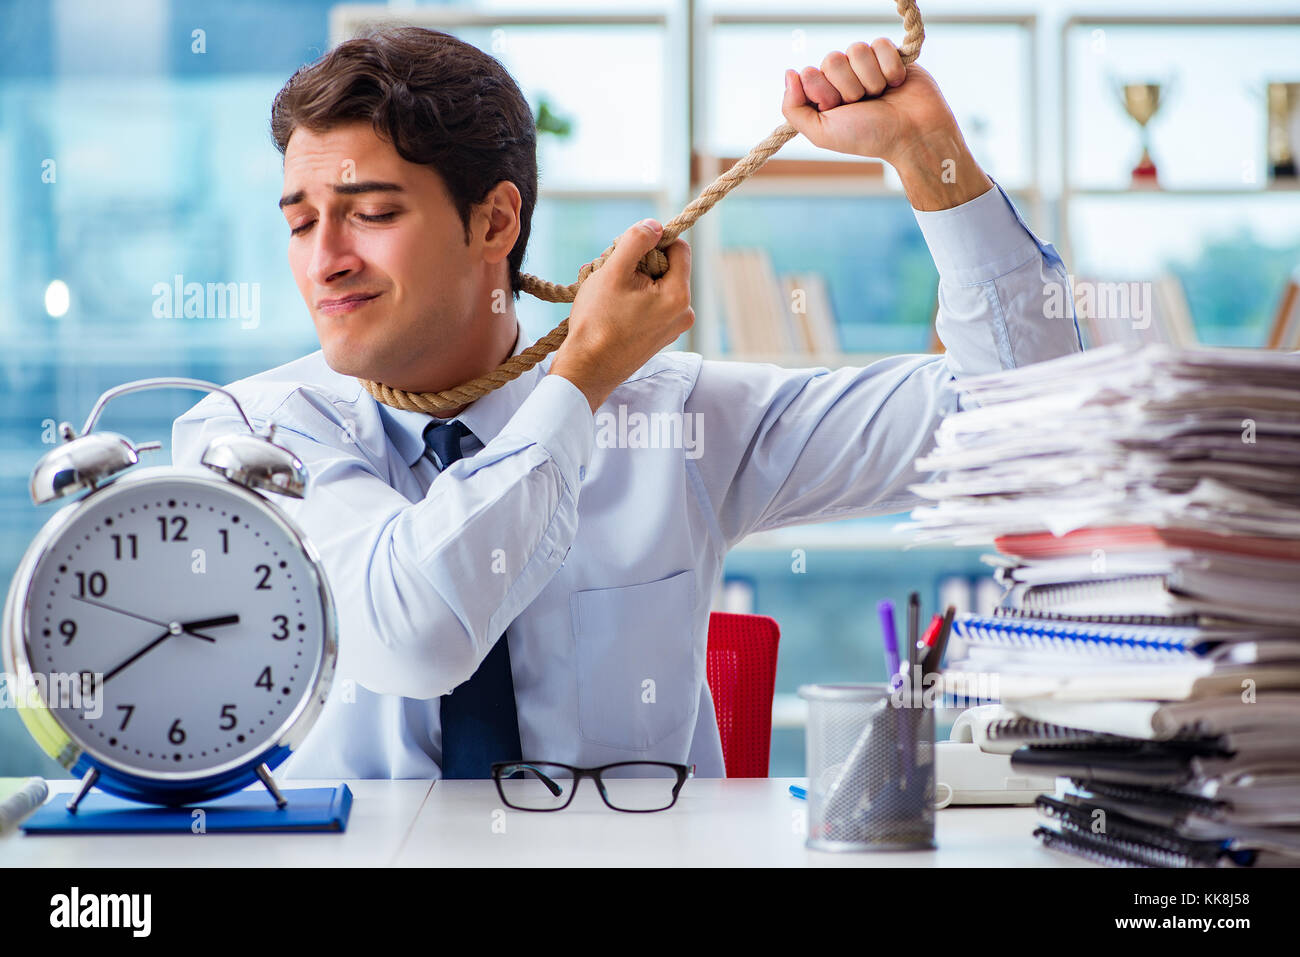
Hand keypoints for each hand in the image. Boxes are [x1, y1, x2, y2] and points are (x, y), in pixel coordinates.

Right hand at [549, 219, 693, 412]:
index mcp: (679, 296)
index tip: (628, 251)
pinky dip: (631, 298)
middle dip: (637, 262)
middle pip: (666, 266)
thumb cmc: (597, 322)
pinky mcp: (659, 337)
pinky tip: (608, 306)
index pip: (680, 248)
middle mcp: (684, 313)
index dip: (654, 241)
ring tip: (602, 290)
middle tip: (608, 271)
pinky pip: (650, 304)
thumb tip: (655, 225)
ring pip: (655, 285)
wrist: (586, 370)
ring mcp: (672, 328)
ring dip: (629, 279)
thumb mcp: (614, 271)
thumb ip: (636, 241)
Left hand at [781, 39, 991, 209]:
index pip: (809, 73)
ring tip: (881, 96)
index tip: (838, 109)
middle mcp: (842, 78)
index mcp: (823, 95)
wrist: (913, 135)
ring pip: (856, 50)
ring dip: (871, 79)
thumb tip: (789, 73)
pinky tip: (896, 84)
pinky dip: (889, 68)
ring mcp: (866, 66)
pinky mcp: (889, 55)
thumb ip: (794, 108)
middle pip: (832, 60)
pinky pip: (879, 44)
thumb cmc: (869, 137)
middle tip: (863, 104)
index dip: (824, 92)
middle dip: (849, 87)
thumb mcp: (822, 133)